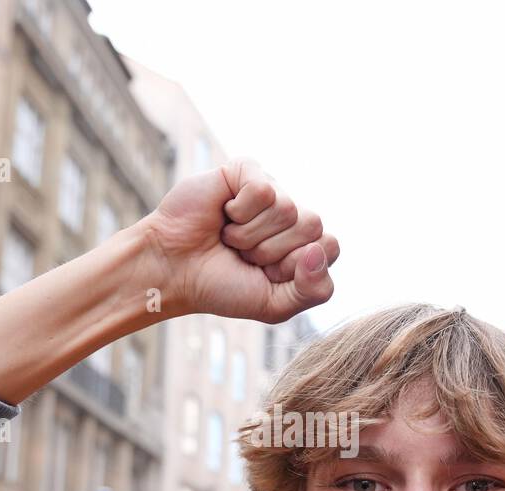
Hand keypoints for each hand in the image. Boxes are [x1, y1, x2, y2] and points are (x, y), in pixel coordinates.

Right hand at [142, 158, 339, 322]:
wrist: (173, 271)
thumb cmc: (221, 286)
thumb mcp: (275, 305)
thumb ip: (314, 290)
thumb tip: (320, 249)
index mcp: (303, 243)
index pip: (330, 247)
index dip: (296, 266)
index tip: (266, 274)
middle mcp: (292, 214)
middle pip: (313, 225)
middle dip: (274, 251)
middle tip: (245, 255)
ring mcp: (271, 190)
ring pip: (288, 209)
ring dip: (251, 235)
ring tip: (230, 237)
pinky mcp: (247, 171)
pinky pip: (264, 190)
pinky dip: (240, 213)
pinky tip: (224, 215)